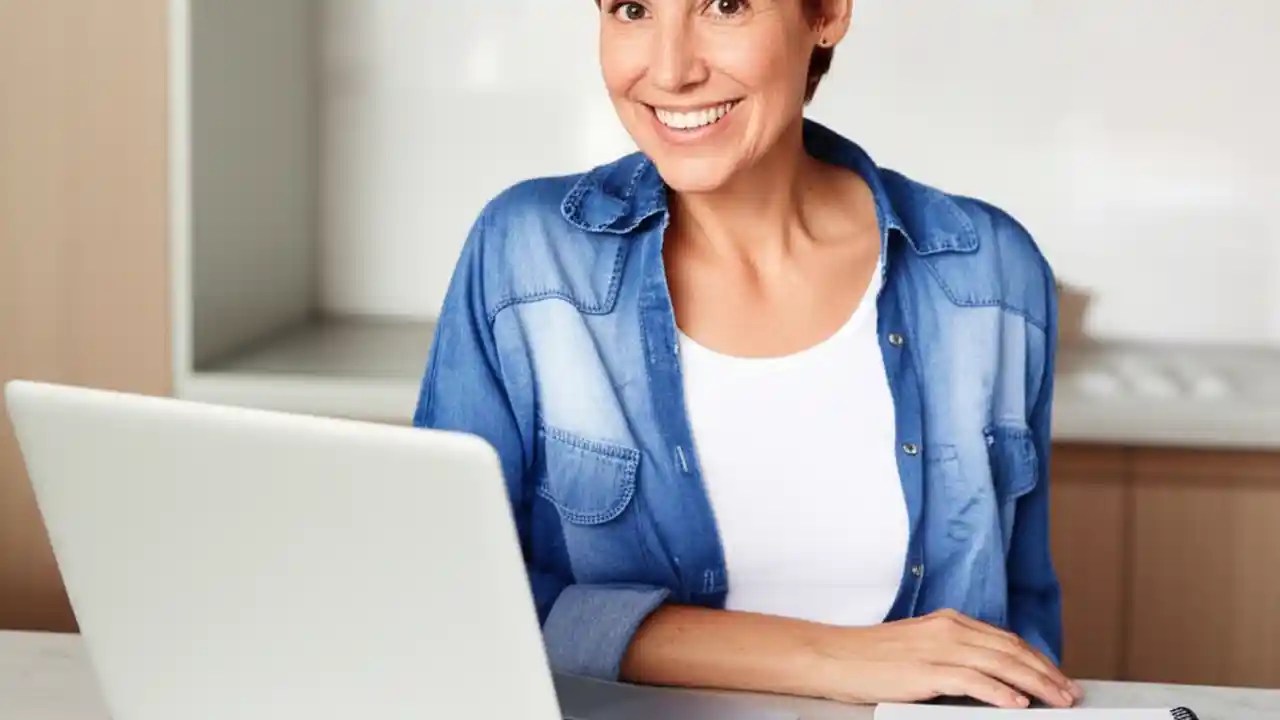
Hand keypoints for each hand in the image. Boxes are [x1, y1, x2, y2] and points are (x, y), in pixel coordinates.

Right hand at [806, 609, 1084, 708]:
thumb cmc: (869, 657)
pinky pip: (973, 680)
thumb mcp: (918, 647)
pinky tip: (1016, 704)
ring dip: (1035, 683)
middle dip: (1046, 672)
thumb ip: (951, 654)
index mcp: (949, 621)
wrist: (831, 655)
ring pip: (1000, 663)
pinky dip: (1000, 692)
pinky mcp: (925, 670)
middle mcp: (948, 629)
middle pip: (1011, 650)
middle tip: (1069, 693)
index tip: (1056, 677)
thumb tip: (987, 676)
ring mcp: (937, 648)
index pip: (1005, 639)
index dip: (1036, 659)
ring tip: (1056, 701)